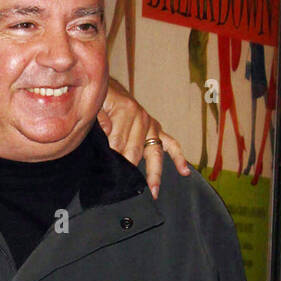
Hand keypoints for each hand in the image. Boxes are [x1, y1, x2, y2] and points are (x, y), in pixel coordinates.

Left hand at [98, 78, 189, 198]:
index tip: (106, 170)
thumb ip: (99, 117)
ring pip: (154, 153)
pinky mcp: (157, 131)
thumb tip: (107, 130)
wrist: (110, 89)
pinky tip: (184, 171)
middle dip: (128, 168)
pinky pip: (171, 145)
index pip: (118, 143)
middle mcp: (142, 119)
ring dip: (153, 173)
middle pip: (135, 151)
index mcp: (126, 111)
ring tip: (153, 191)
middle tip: (122, 187)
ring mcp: (152, 126)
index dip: (111, 158)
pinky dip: (179, 158)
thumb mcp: (95, 105)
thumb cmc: (101, 101)